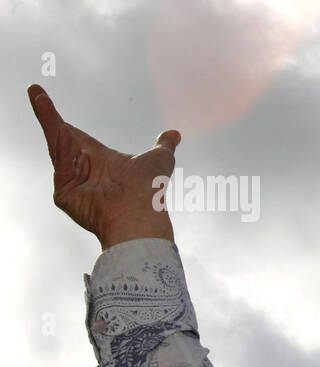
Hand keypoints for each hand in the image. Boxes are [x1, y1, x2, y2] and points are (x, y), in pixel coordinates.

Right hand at [28, 83, 180, 251]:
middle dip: (48, 116)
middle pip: (61, 138)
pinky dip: (62, 147)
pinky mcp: (64, 194)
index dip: (61, 120)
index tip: (43, 97)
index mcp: (100, 160)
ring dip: (51, 124)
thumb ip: (164, 145)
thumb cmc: (151, 190)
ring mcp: (72, 183)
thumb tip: (175, 134)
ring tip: (40, 98)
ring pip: (58, 147)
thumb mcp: (160, 159)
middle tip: (36, 92)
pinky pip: (62, 165)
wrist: (141, 212)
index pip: (76, 136)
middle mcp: (84, 171)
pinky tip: (62, 129)